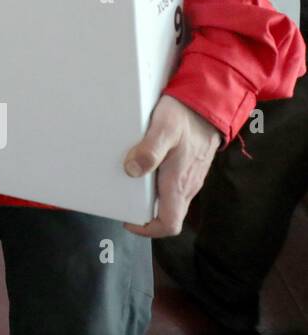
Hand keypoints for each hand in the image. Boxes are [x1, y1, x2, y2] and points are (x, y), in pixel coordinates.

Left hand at [122, 94, 220, 236]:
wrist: (209, 104)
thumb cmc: (186, 116)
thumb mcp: (163, 128)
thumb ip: (149, 150)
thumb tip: (133, 170)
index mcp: (179, 183)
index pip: (169, 224)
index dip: (148, 230)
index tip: (129, 221)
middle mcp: (188, 186)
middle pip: (169, 216)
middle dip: (146, 216)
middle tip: (125, 202)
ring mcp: (191, 179)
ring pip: (172, 202)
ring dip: (152, 201)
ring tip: (131, 187)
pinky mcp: (190, 169)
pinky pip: (175, 188)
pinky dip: (159, 188)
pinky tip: (146, 171)